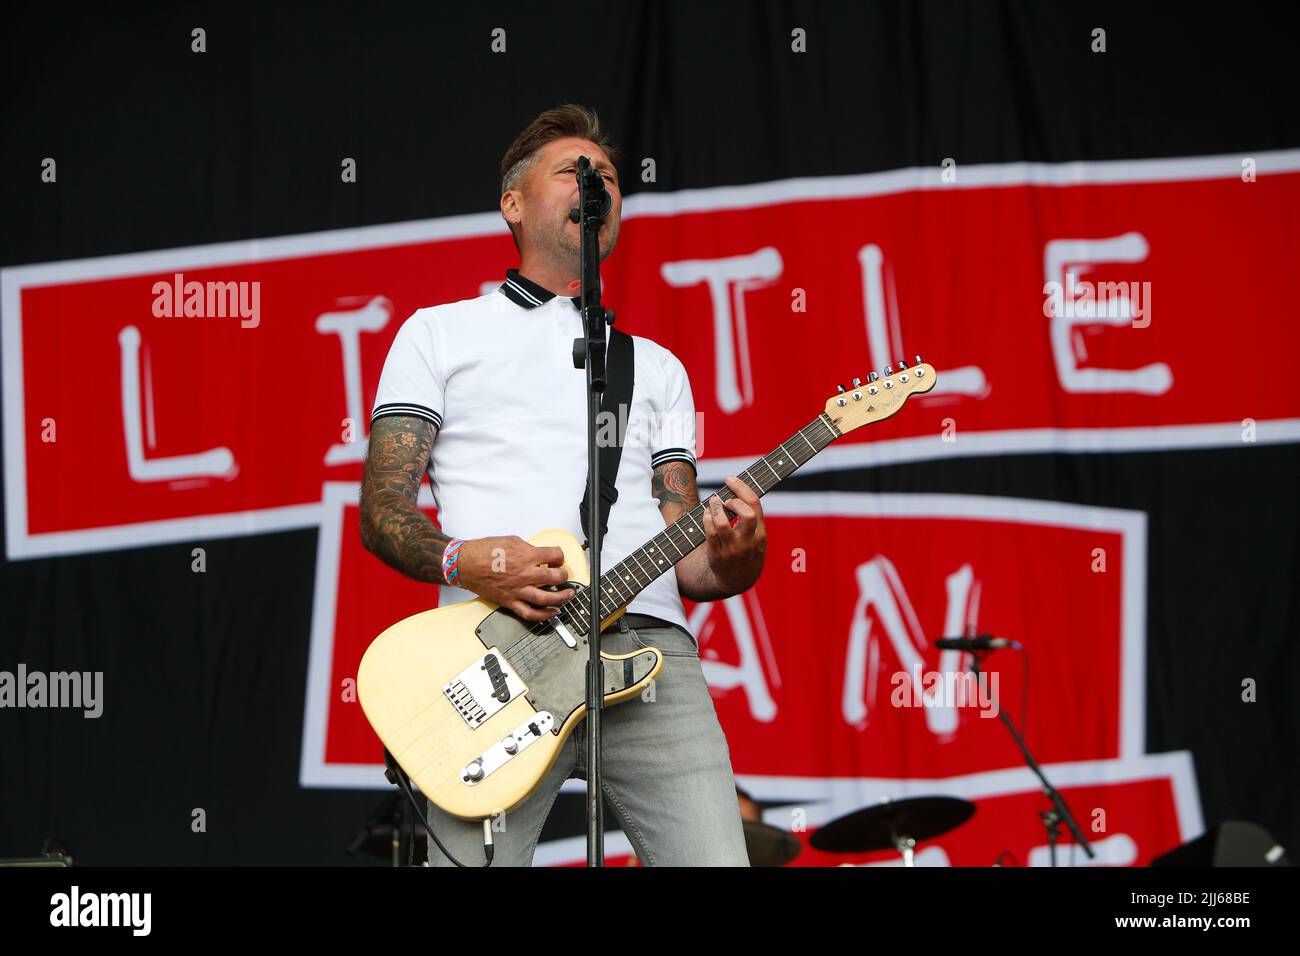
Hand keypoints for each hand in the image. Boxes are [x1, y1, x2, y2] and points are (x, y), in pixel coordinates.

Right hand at [455, 536, 575, 621]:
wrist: (465, 564)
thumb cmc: (484, 551)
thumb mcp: (511, 541)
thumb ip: (528, 548)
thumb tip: (538, 553)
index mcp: (526, 556)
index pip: (555, 556)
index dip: (559, 556)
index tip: (557, 559)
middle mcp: (524, 574)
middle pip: (555, 577)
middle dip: (563, 576)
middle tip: (563, 576)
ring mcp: (518, 590)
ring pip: (546, 598)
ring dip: (561, 598)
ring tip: (568, 595)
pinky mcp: (510, 601)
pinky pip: (529, 613)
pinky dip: (543, 615)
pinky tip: (552, 613)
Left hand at [700, 475, 766, 588]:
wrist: (738, 581)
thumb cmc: (747, 553)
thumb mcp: (757, 538)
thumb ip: (752, 519)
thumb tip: (739, 490)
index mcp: (760, 535)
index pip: (755, 505)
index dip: (741, 488)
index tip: (730, 479)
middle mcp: (748, 542)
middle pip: (746, 514)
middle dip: (733, 500)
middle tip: (725, 499)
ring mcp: (732, 549)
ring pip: (722, 523)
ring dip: (715, 508)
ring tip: (713, 503)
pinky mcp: (717, 555)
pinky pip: (709, 532)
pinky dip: (706, 519)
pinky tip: (707, 515)